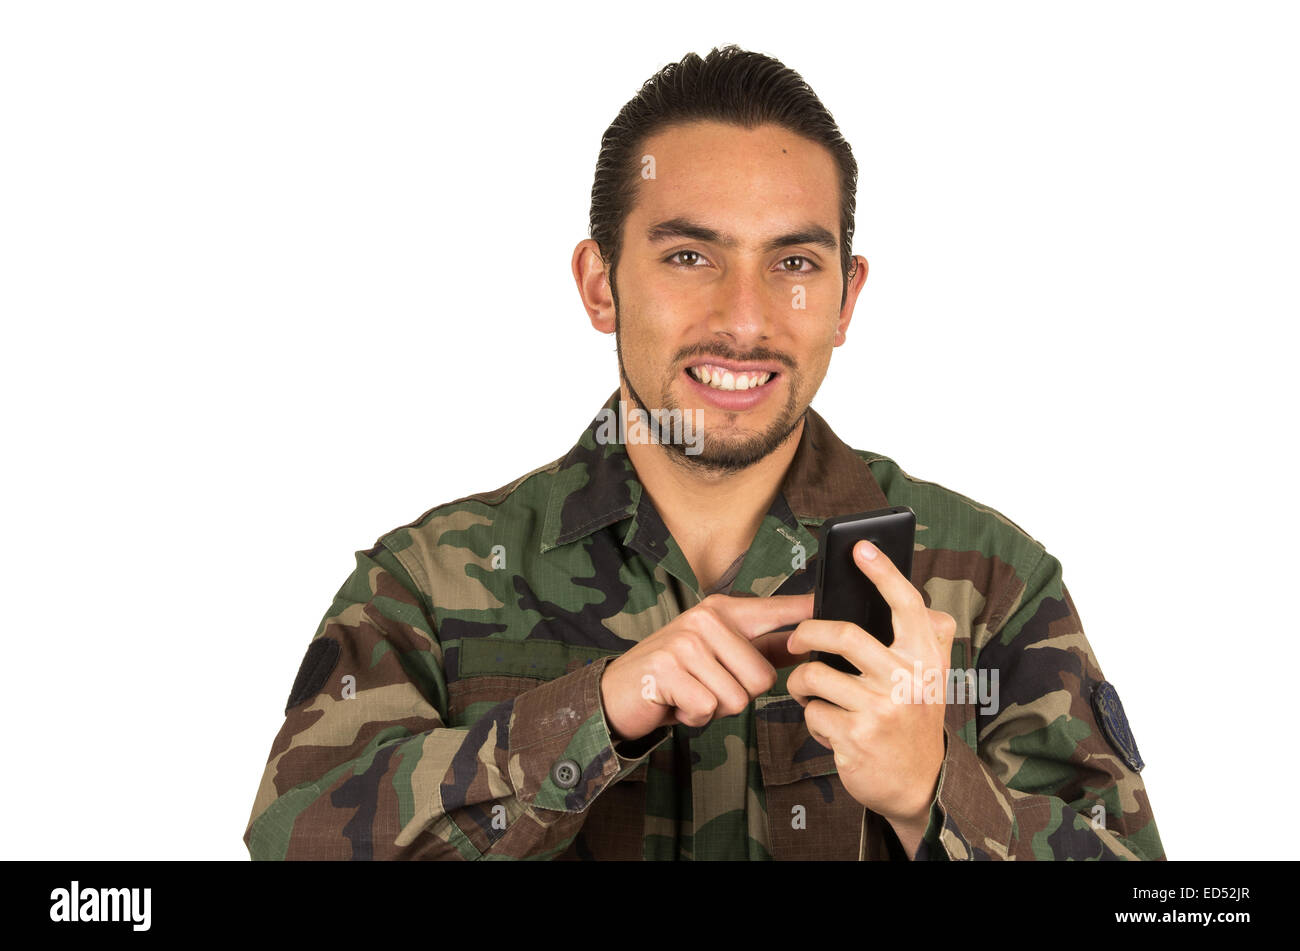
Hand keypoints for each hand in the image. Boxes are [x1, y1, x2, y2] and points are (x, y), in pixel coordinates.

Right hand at [600, 592, 814, 741]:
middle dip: (741, 695)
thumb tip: (806, 644)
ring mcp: (686, 642)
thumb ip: (761, 648)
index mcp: (723, 611)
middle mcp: (706, 619)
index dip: (805, 612)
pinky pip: (709, 709)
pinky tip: (678, 703)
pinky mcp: (669, 670)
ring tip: (692, 693)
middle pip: (763, 677)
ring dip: (716, 709)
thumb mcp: (719, 653)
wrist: (618, 692)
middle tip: (709, 686)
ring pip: (738, 698)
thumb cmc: (676, 673)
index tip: (828, 603)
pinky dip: (695, 718)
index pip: (775, 609)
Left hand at [785, 540, 955, 841]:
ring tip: (811, 690)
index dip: (882, 572)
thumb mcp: (933, 678)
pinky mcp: (855, 738)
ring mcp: (880, 710)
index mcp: (925, 659)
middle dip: (807, 632)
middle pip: (843, 634)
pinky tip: (829, 726)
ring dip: (803, 683)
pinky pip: (812, 712)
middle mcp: (906, 681)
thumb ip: (930, 639)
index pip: (906, 604)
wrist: (920, 785)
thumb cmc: (916, 721)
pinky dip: (812, 717)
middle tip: (795, 639)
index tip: (859, 547)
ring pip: (815, 676)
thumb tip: (918, 599)